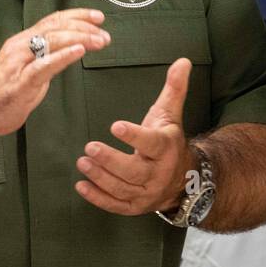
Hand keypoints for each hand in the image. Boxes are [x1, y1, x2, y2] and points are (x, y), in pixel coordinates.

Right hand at [0, 8, 109, 138]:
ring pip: (51, 41)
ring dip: (79, 38)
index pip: (53, 20)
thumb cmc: (6, 92)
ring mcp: (19, 63)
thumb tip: (76, 48)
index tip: (98, 17)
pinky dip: (63, 55)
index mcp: (23, 41)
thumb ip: (50, 56)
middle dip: (84, 27)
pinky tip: (79, 51)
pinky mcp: (21, 81)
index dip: (77, 15)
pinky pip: (44, 64)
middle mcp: (20, 46)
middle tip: (104, 34)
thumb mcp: (33, 68)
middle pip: (55, 27)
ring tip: (99, 41)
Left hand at [74, 57, 195, 215]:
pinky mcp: (135, 206)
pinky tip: (81, 186)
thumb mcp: (171, 114)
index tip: (115, 125)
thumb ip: (174, 88)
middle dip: (110, 160)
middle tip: (90, 147)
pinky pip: (116, 205)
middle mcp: (158, 173)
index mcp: (166, 148)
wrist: (184, 177)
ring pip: (122, 188)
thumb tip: (183, 60)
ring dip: (101, 177)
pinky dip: (98, 198)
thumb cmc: (168, 141)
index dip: (134, 136)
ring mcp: (147, 192)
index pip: (151, 142)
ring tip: (82, 162)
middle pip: (134, 170)